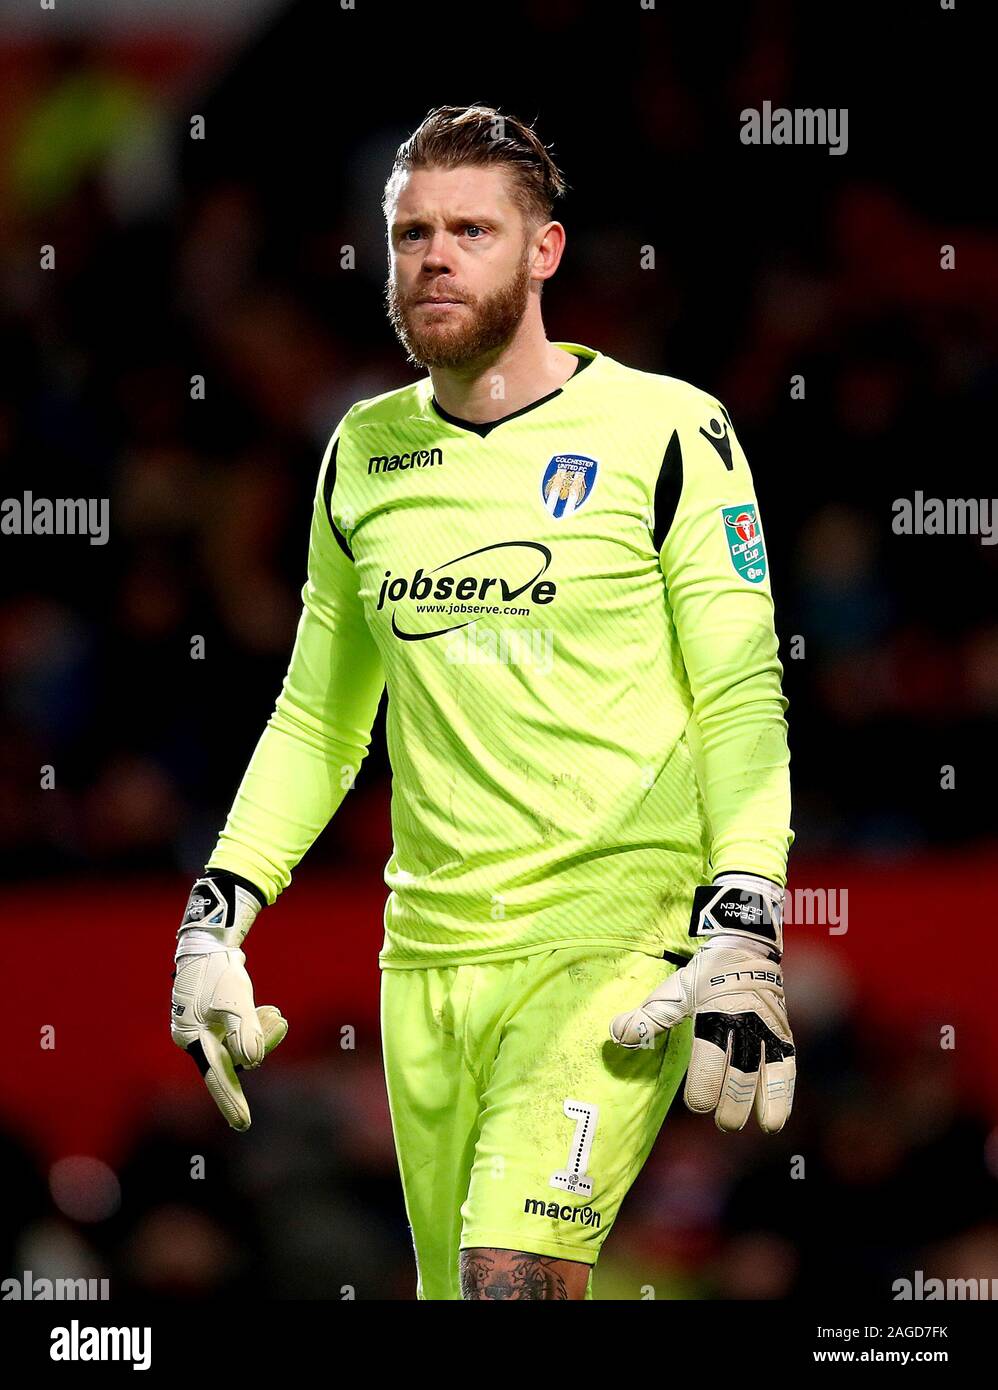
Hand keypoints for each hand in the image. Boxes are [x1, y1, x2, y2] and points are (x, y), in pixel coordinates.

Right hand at [171, 947, 287, 1131]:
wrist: (211, 941)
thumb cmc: (218, 971)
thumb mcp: (234, 1000)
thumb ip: (245, 1031)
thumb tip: (254, 1061)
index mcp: (193, 1036)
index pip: (217, 1075)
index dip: (231, 1100)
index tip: (244, 1124)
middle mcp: (196, 1035)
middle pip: (234, 1056)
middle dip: (260, 1042)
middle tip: (281, 1021)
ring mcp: (205, 1026)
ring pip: (239, 1042)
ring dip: (261, 1031)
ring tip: (277, 1014)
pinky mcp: (215, 1016)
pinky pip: (239, 1030)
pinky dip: (255, 1023)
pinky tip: (270, 1011)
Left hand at [609, 935, 794, 1132]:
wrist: (746, 947)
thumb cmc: (705, 973)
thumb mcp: (675, 990)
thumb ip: (649, 1018)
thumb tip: (617, 1035)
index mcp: (714, 1013)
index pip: (710, 1055)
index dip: (705, 1084)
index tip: (697, 1105)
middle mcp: (744, 1022)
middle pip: (742, 1068)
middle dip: (735, 1099)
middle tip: (725, 1123)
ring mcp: (767, 1028)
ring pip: (770, 1067)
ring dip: (768, 1099)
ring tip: (767, 1126)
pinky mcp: (782, 1032)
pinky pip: (787, 1063)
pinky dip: (785, 1090)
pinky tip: (779, 1115)